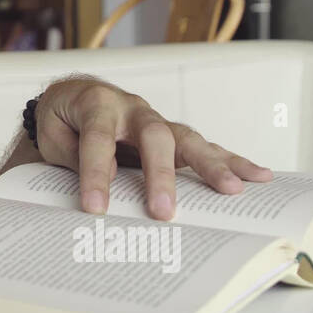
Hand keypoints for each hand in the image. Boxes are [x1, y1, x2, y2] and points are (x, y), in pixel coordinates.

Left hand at [31, 76, 272, 219]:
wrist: (71, 100)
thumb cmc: (62, 121)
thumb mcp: (54, 137)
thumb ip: (77, 156)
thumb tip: (109, 179)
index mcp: (96, 104)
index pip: (98, 139)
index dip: (96, 173)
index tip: (95, 208)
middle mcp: (133, 108)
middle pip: (153, 135)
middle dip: (160, 174)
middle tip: (164, 212)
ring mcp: (156, 120)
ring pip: (187, 139)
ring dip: (211, 165)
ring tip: (234, 190)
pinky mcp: (173, 135)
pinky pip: (204, 146)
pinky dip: (230, 161)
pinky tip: (258, 176)